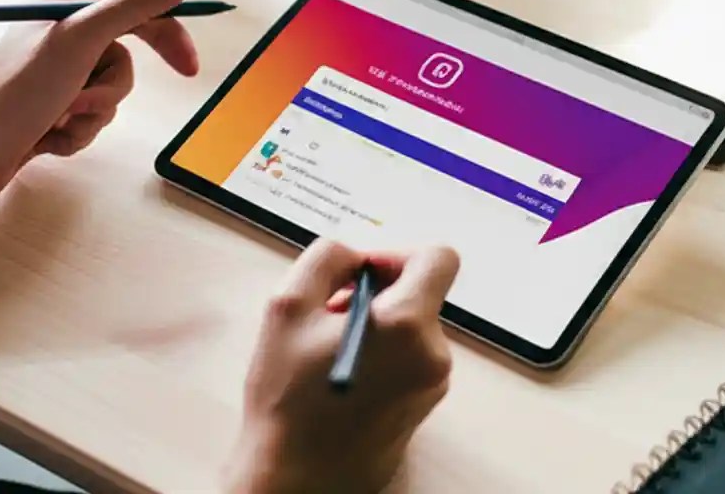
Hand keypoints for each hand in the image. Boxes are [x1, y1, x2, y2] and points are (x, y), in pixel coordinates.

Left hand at [0, 0, 198, 203]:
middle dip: (109, 90)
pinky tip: (49, 137)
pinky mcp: (52, 108)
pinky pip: (92, 121)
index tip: (189, 68)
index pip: (135, 10)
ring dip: (92, 115)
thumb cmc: (19, 92)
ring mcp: (56, 75)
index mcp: (64, 10)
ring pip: (110, 95)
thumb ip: (136, 4)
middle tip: (90, 104)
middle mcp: (60, 39)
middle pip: (124, 60)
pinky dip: (78, 134)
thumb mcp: (83, 39)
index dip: (168, 36)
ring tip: (59, 119)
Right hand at [225, 240, 459, 493]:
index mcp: (407, 325)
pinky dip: (382, 355)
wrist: (295, 480)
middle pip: (420, 294)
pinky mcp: (424, 406)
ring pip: (412, 328)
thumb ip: (326, 259)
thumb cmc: (287, 403)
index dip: (397, 253)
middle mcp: (433, 354)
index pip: (438, 258)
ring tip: (328, 353)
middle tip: (327, 315)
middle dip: (376, 294)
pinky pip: (410, 360)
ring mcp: (433, 384)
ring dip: (376, 326)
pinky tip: (343, 377)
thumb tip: (354, 253)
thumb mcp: (286, 308)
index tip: (363, 271)